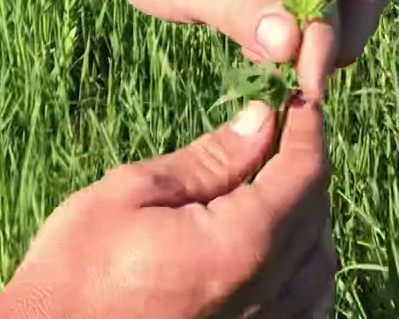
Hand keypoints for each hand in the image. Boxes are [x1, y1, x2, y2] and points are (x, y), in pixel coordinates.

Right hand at [0, 100, 336, 318]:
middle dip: (305, 168)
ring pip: (321, 266)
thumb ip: (209, 160)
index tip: (295, 100)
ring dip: (310, 220)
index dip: (306, 128)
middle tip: (277, 134)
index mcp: (243, 243)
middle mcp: (267, 291)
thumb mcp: (134, 193)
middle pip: (318, 217)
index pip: (305, 174)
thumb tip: (261, 121)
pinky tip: (278, 254)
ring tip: (273, 188)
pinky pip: (305, 308)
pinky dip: (304, 274)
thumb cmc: (78, 267)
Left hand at [104, 0, 390, 99]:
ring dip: (334, 42)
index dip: (323, 30)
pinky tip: (274, 61)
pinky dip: (314, 42)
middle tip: (308, 85)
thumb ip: (238, 11)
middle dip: (342, 37)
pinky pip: (328, 11)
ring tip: (291, 75)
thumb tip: (292, 45)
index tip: (309, 81)